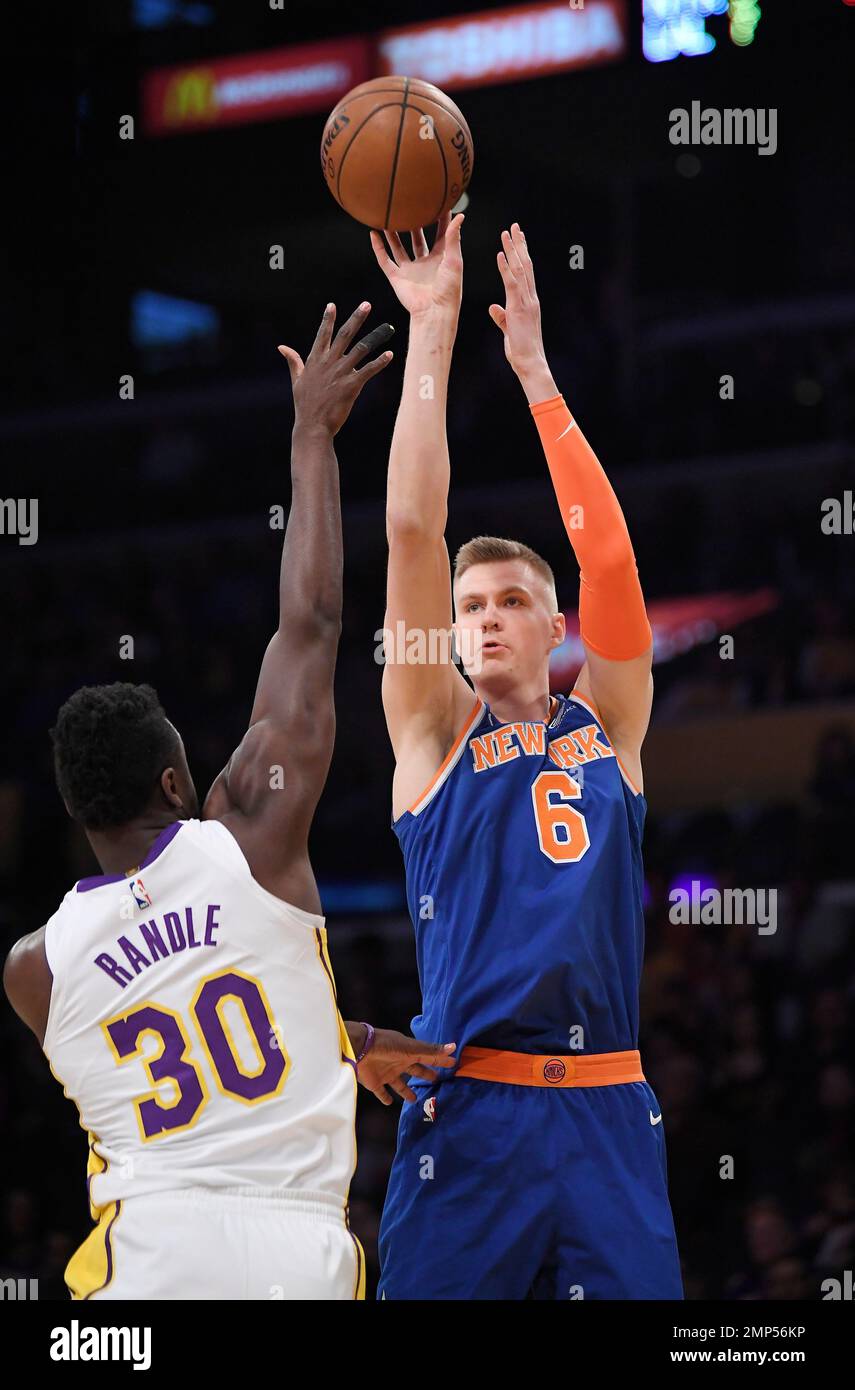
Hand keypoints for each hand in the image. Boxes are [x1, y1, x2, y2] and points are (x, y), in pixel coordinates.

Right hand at [278, 301, 393, 435]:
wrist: (312, 426)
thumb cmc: (304, 405)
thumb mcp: (296, 380)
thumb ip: (293, 361)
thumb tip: (282, 347)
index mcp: (315, 360)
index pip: (323, 334)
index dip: (328, 319)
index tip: (332, 305)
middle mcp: (328, 362)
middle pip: (345, 335)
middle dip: (356, 318)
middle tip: (367, 304)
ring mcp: (340, 373)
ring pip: (360, 349)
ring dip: (375, 337)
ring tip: (388, 328)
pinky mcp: (351, 385)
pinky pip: (368, 370)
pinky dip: (380, 362)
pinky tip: (390, 354)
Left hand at [356, 1028, 456, 1104]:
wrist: (360, 1049)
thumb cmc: (387, 1046)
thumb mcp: (411, 1049)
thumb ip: (430, 1051)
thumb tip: (453, 1048)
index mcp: (409, 1052)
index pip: (428, 1057)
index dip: (440, 1060)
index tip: (452, 1063)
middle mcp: (399, 1062)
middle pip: (415, 1071)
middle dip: (425, 1075)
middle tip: (436, 1080)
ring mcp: (386, 1073)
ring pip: (399, 1084)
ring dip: (406, 1091)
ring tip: (414, 1099)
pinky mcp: (375, 1083)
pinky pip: (382, 1092)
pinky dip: (386, 1097)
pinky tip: (390, 1103)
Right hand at [369, 212, 463, 319]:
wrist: (434, 312)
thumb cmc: (449, 290)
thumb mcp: (454, 260)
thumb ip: (453, 238)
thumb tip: (460, 215)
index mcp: (441, 258)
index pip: (440, 234)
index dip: (440, 219)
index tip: (437, 201)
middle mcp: (424, 263)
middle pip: (417, 238)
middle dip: (413, 223)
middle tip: (408, 206)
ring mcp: (410, 270)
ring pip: (398, 247)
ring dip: (392, 233)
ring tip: (387, 217)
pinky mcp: (397, 278)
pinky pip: (385, 260)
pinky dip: (378, 248)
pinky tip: (373, 234)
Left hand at [489, 223, 555, 398]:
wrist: (529, 361)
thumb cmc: (520, 349)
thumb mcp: (509, 330)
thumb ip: (502, 317)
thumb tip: (494, 308)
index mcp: (528, 301)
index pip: (525, 273)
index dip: (521, 255)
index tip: (516, 239)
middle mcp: (530, 297)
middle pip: (526, 265)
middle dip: (519, 245)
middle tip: (515, 226)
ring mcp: (526, 301)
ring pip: (521, 269)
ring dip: (513, 250)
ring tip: (507, 232)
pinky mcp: (519, 307)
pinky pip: (512, 283)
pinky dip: (506, 268)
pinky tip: (500, 254)